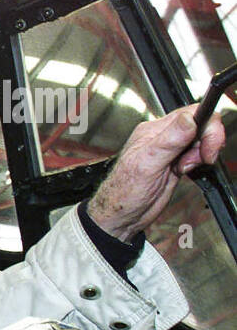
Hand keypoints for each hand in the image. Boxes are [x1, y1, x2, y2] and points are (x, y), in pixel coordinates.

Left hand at [86, 104, 225, 241]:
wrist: (120, 216)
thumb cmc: (123, 192)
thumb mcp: (146, 164)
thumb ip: (169, 141)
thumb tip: (188, 119)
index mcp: (153, 131)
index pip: (190, 113)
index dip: (207, 127)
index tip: (209, 146)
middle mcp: (162, 138)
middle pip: (199, 125)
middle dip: (206, 142)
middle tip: (199, 160)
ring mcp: (170, 151)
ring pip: (199, 141)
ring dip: (200, 154)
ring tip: (184, 168)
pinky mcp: (176, 164)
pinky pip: (196, 155)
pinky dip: (198, 163)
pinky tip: (185, 172)